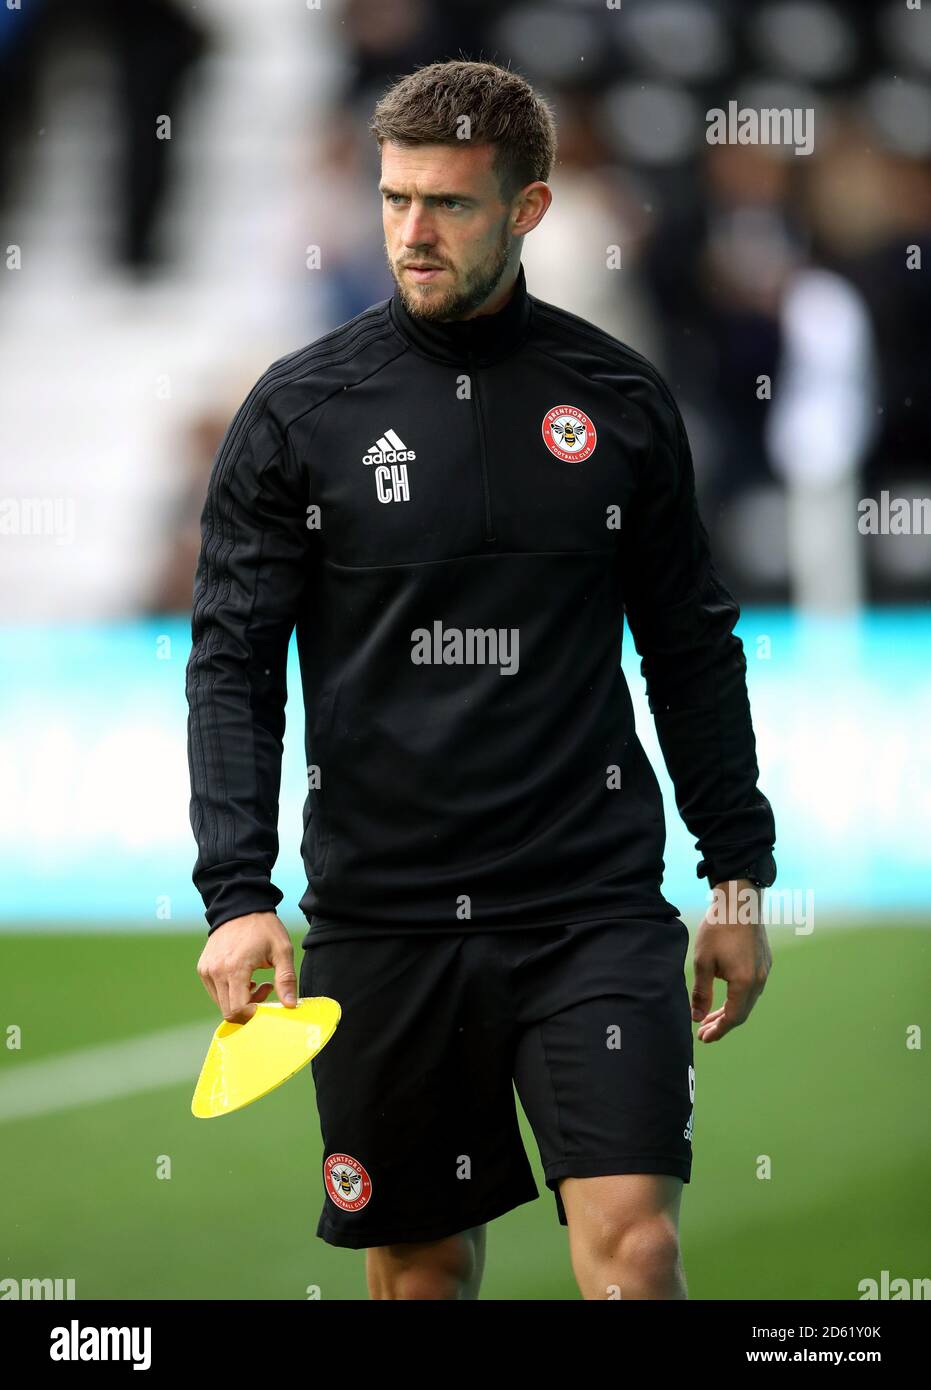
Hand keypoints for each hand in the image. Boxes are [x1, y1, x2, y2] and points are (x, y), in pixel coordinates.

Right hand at [196, 912, 297, 1022]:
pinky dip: (230, 992)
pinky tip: (244, 978)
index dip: (254, 1015)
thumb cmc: (264, 927)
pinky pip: (216, 992)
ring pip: (221, 1003)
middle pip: (228, 1011)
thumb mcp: (282, 950)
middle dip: (248, 1009)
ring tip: (255, 982)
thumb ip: (286, 979)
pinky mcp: (203, 969)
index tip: (268, 1004)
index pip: (238, 1009)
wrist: (240, 906)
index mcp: (235, 968)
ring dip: (239, 1001)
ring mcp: (207, 971)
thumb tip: (290, 1005)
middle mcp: (216, 971)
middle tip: (265, 990)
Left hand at [690, 880, 771, 1043]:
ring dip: (730, 1011)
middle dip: (722, 1024)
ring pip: (747, 1000)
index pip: (733, 1017)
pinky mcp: (764, 961)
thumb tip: (696, 1017)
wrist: (740, 900)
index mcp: (745, 983)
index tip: (703, 1038)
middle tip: (703, 1032)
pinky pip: (752, 988)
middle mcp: (759, 980)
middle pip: (742, 1012)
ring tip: (710, 1016)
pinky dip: (738, 997)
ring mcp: (764, 970)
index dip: (718, 1030)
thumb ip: (701, 993)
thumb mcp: (703, 962)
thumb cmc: (719, 929)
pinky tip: (725, 996)